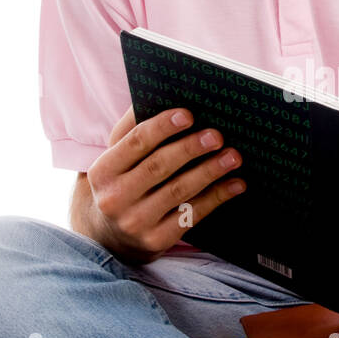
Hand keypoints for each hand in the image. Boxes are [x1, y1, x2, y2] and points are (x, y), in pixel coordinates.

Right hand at [85, 105, 245, 260]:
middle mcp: (115, 198)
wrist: (109, 237)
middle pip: (158, 167)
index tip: (189, 114)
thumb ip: (132, 129)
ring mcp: (135, 223)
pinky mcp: (155, 241)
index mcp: (103, 171)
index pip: (135, 143)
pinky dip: (216, 198)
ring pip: (178, 192)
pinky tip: (235, 184)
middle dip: (191, 148)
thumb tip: (160, 95)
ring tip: (233, 156)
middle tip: (218, 135)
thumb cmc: (121, 184)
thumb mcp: (116, 159)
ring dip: (210, 172)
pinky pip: (191, 216)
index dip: (163, 126)